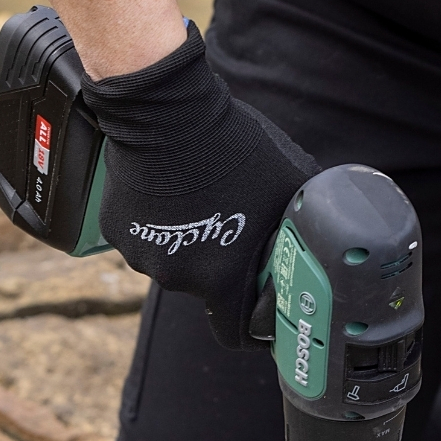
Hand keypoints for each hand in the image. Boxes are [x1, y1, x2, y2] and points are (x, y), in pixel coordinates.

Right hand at [82, 23, 318, 347]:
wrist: (164, 107)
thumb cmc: (231, 145)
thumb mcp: (288, 186)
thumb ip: (303, 227)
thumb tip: (323, 244)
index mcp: (219, 278)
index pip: (234, 333)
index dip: (252, 326)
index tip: (260, 312)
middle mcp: (177, 277)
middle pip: (206, 289)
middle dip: (223, 267)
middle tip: (236, 228)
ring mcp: (141, 254)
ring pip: (175, 261)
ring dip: (192, 243)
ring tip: (205, 202)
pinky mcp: (117, 230)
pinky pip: (147, 237)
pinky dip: (160, 224)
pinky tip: (173, 193)